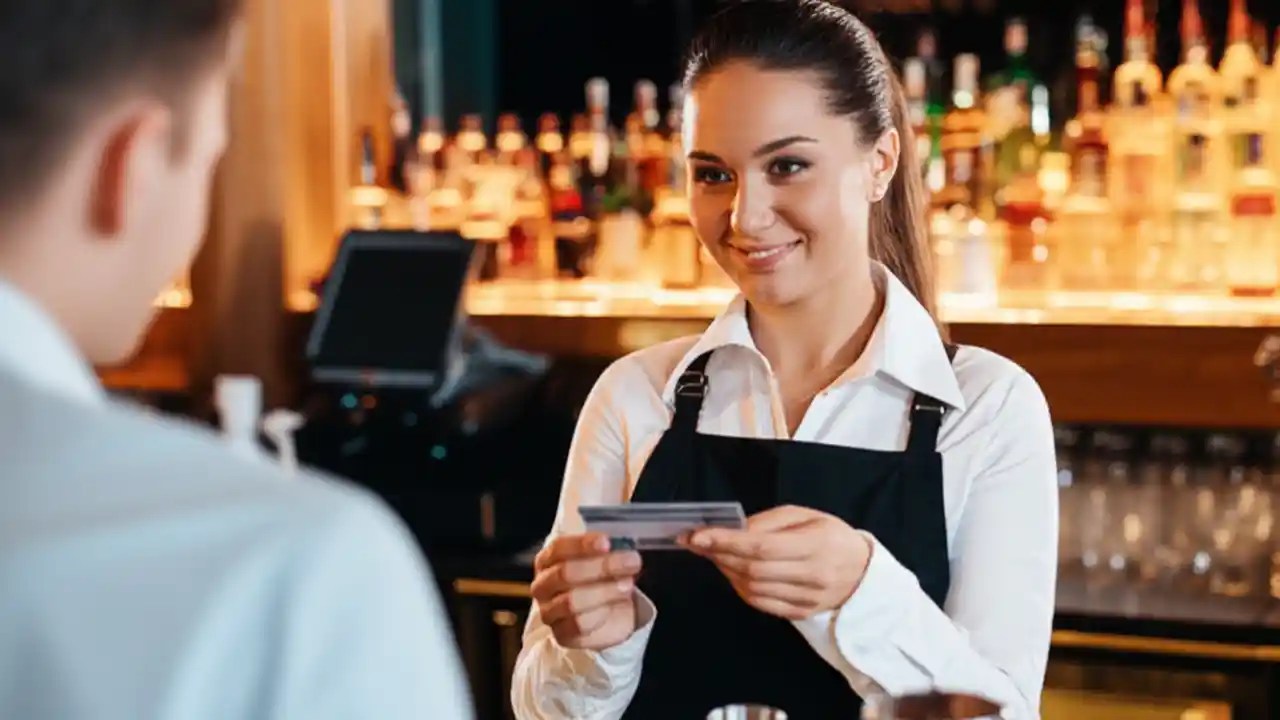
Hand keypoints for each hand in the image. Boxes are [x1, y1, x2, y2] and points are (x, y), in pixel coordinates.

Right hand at [531, 532, 642, 649]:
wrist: (609, 614)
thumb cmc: (601, 579)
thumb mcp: (603, 559)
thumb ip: (607, 551)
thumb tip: (622, 546)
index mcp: (547, 560)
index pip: (559, 548)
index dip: (583, 545)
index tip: (607, 543)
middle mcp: (542, 585)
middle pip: (566, 573)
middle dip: (602, 566)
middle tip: (631, 562)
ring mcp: (548, 612)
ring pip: (572, 601)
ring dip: (605, 591)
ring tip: (627, 585)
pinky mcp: (561, 634)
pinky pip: (579, 625)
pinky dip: (601, 615)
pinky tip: (614, 606)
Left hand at [683, 505, 871, 620]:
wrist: (862, 572)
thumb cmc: (830, 536)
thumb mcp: (805, 515)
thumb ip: (768, 522)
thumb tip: (734, 531)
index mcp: (817, 544)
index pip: (762, 547)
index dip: (726, 542)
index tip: (697, 536)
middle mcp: (813, 575)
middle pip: (753, 569)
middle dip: (719, 554)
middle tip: (698, 542)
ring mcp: (807, 599)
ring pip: (753, 588)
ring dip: (726, 571)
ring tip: (715, 554)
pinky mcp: (801, 613)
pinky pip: (760, 603)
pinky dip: (740, 588)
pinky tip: (733, 572)